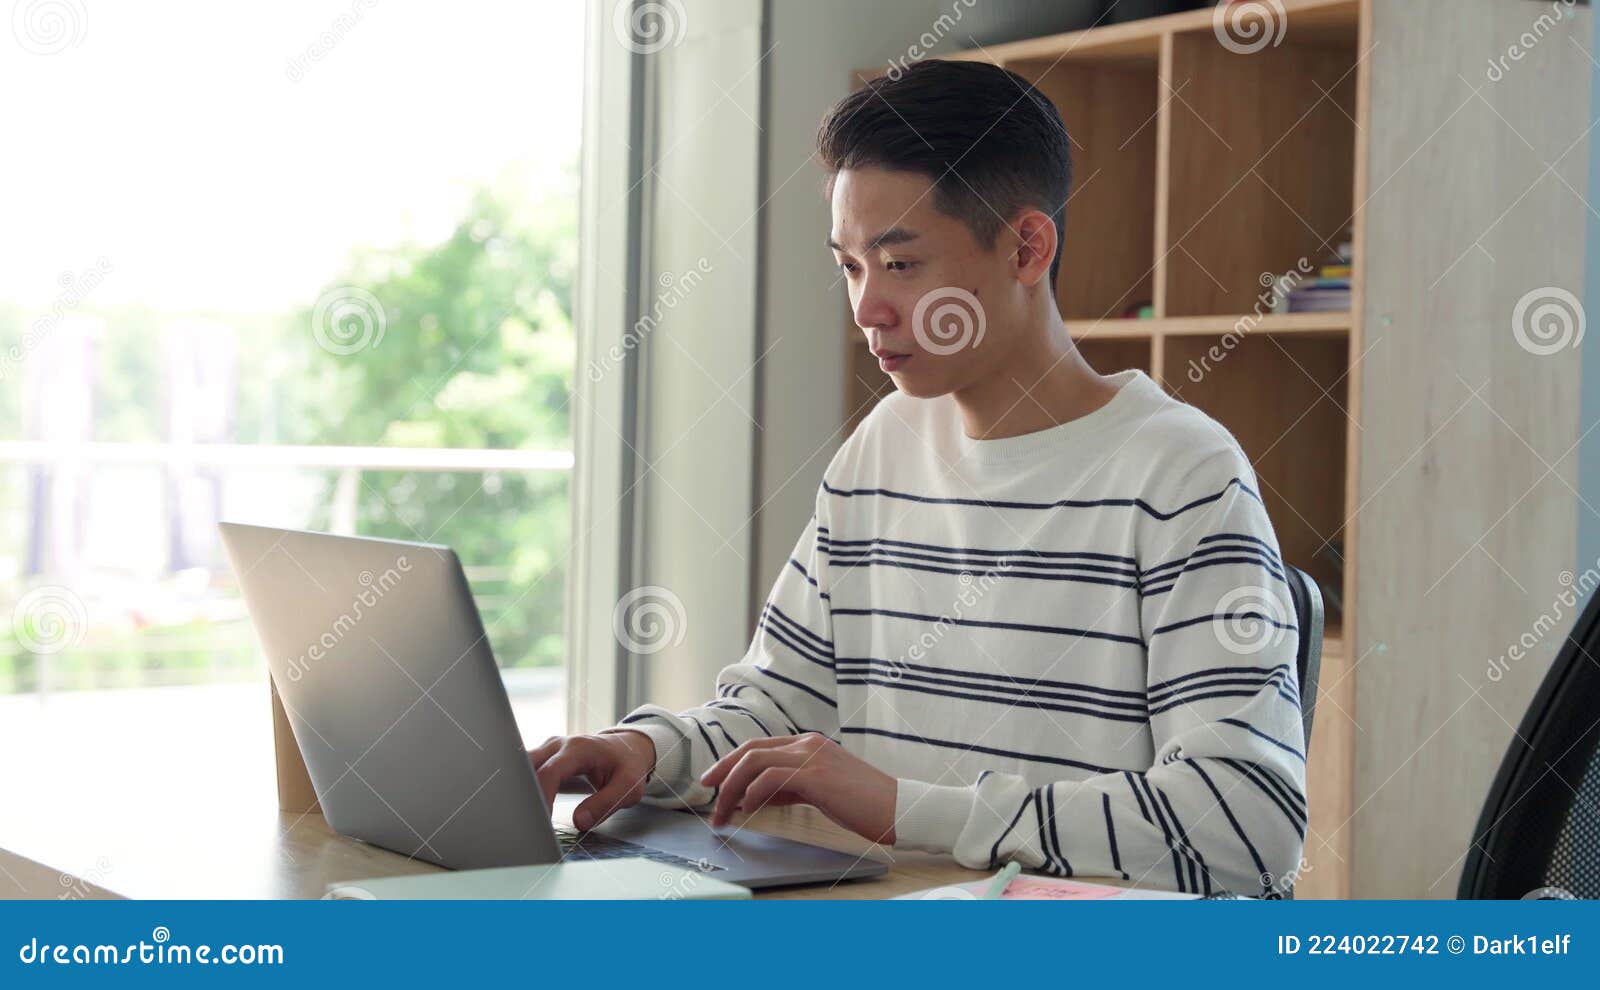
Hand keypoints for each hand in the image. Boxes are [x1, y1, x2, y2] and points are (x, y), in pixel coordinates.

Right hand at [527, 730, 656, 830]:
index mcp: (580, 749)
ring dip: (519, 790)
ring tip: (522, 816)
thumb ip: (605, 804)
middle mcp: (559, 745)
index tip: (542, 821)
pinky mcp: (544, 758)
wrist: (627, 748)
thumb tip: (579, 821)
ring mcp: (549, 749)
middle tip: (524, 820)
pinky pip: (526, 771)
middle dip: (521, 792)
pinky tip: (523, 808)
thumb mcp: (628, 787)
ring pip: (521, 767)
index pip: (551, 772)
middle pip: (526, 765)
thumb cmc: (628, 766)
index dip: (543, 797)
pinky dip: (522, 789)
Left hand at [699, 732, 896, 843]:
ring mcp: (812, 757)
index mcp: (809, 744)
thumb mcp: (821, 791)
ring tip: (722, 812)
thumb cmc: (864, 804)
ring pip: (754, 762)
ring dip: (731, 789)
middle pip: (750, 750)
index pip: (759, 746)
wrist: (899, 808)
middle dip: (722, 771)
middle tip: (705, 791)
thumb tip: (758, 796)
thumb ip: (791, 787)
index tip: (714, 780)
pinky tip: (749, 808)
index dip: (731, 762)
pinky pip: (771, 778)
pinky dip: (753, 793)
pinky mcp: (816, 775)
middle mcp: (808, 744)